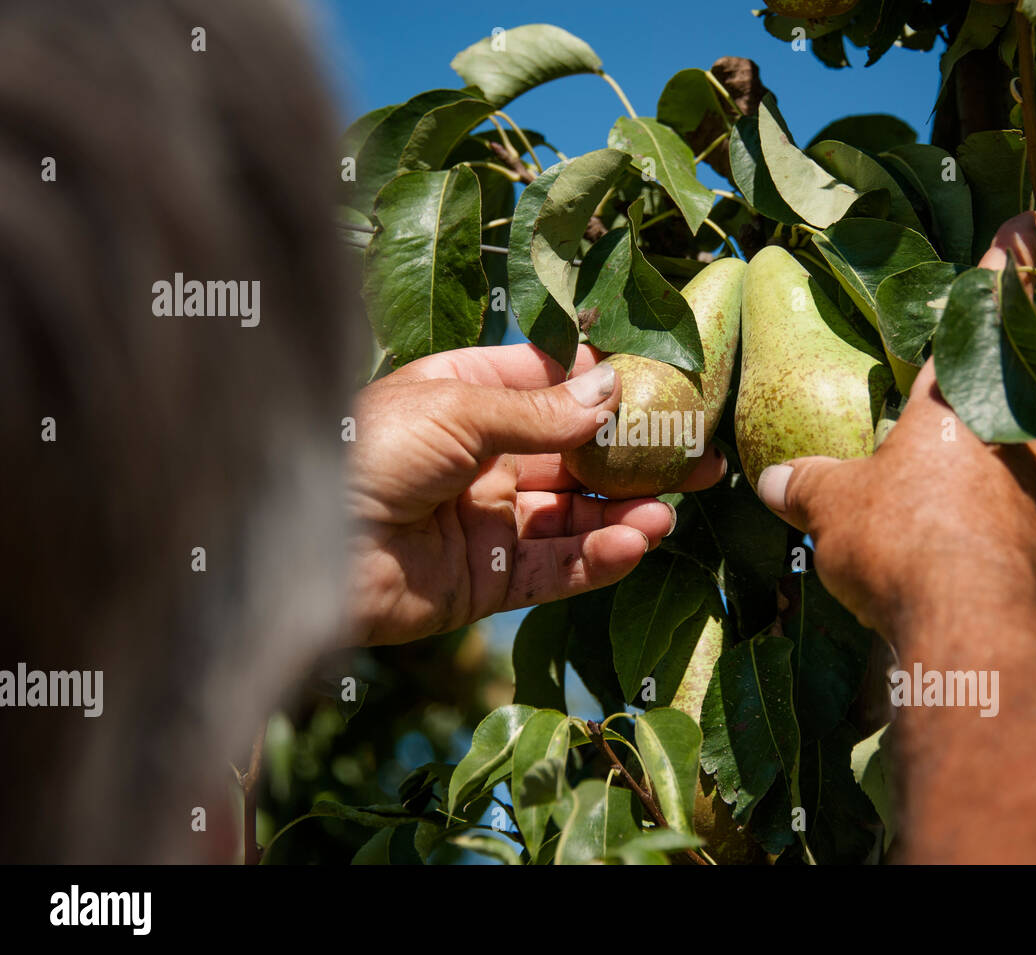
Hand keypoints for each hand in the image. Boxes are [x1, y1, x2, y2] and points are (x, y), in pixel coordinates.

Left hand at [348, 343, 726, 645]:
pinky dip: (598, 558)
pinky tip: (635, 543)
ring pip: (574, 515)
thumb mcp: (456, 411)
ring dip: (625, 512)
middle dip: (636, 459)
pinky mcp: (487, 581)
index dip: (606, 387)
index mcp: (465, 398)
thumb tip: (614, 386)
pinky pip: (555, 569)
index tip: (664, 388)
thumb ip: (541, 410)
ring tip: (671, 510)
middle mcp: (482, 458)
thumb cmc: (364, 453)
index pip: (551, 386)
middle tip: (700, 460)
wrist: (297, 549)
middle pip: (576, 456)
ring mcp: (487, 522)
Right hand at [754, 213, 1035, 639]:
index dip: (1000, 265)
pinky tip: (960, 542)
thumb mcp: (832, 506)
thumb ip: (805, 485)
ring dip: (992, 455)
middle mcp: (1012, 434)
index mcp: (958, 401)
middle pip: (1013, 383)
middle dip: (999, 372)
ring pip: (1017, 450)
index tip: (1025, 222)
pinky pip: (1015, 511)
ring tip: (953, 472)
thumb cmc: (902, 537)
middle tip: (979, 366)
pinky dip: (990, 516)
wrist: (973, 628)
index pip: (979, 314)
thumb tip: (772, 482)